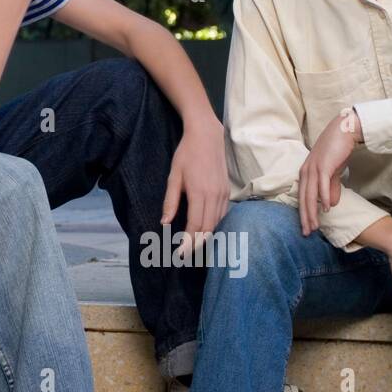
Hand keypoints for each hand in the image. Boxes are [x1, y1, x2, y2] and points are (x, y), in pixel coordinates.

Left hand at [161, 119, 229, 244]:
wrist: (208, 136)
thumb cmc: (187, 155)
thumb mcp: (174, 176)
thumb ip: (171, 200)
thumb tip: (164, 223)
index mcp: (199, 192)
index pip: (195, 225)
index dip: (188, 242)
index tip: (180, 254)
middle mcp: (214, 195)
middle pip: (208, 228)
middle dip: (197, 244)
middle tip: (186, 255)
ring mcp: (223, 194)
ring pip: (217, 223)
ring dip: (207, 237)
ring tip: (195, 247)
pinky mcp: (227, 191)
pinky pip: (222, 214)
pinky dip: (215, 225)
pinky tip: (206, 231)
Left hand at [297, 110, 359, 235]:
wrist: (343, 131)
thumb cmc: (337, 151)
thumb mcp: (332, 172)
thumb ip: (331, 188)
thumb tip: (330, 205)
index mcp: (306, 173)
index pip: (302, 197)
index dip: (303, 214)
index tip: (306, 228)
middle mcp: (306, 171)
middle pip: (303, 199)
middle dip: (305, 217)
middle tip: (307, 233)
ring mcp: (314, 168)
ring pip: (311, 194)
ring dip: (312, 211)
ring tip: (314, 226)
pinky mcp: (324, 165)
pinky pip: (323, 184)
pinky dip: (324, 197)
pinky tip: (327, 208)